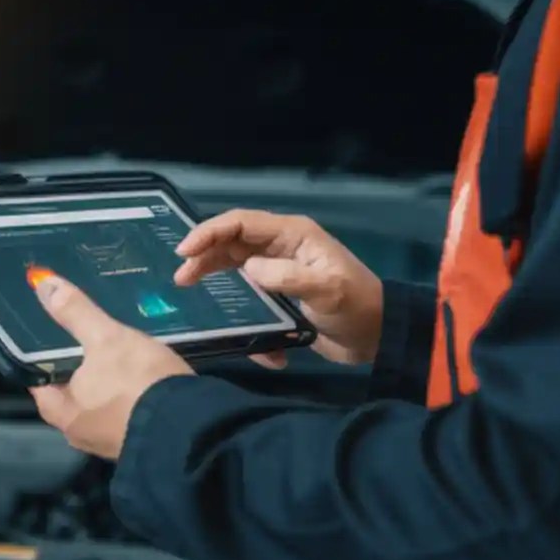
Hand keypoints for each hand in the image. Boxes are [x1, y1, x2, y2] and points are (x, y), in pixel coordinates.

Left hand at [28, 276, 192, 459]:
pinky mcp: (137, 441)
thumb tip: (42, 283)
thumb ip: (75, 312)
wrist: (192, 428)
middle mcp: (78, 433)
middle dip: (77, 372)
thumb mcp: (106, 338)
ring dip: (104, 387)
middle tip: (86, 344)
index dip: (42, 359)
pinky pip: (124, 415)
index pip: (38, 382)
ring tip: (115, 358)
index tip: (51, 339)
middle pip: (68, 395)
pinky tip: (140, 380)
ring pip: (97, 406)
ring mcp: (108, 442)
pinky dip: (126, 398)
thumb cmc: (137, 383)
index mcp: (61, 412)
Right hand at [174, 210, 382, 368]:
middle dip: (204, 253)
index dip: (209, 232)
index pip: (241, 223)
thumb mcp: (327, 291)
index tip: (184, 252)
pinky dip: (238, 308)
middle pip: (231, 240)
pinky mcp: (278, 291)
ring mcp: (279, 268)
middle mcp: (282, 246)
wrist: (378, 335)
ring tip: (187, 286)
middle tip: (181, 277)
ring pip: (234, 262)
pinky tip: (240, 329)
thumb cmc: (357, 307)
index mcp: (293, 235)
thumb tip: (249, 268)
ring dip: (211, 272)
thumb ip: (288, 277)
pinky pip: (247, 291)